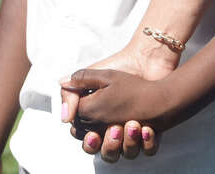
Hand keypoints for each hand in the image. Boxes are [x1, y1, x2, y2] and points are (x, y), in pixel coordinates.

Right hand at [60, 40, 179, 161]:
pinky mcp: (151, 131)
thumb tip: (63, 116)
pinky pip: (148, 148)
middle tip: (114, 129)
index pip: (89, 142)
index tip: (93, 133)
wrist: (150, 61)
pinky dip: (147, 141)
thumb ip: (73, 94)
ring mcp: (134, 132)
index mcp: (99, 121)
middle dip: (109, 146)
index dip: (90, 141)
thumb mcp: (95, 79)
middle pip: (106, 152)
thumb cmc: (122, 69)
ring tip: (133, 124)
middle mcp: (116, 130)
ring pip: (127, 153)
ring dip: (128, 142)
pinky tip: (147, 128)